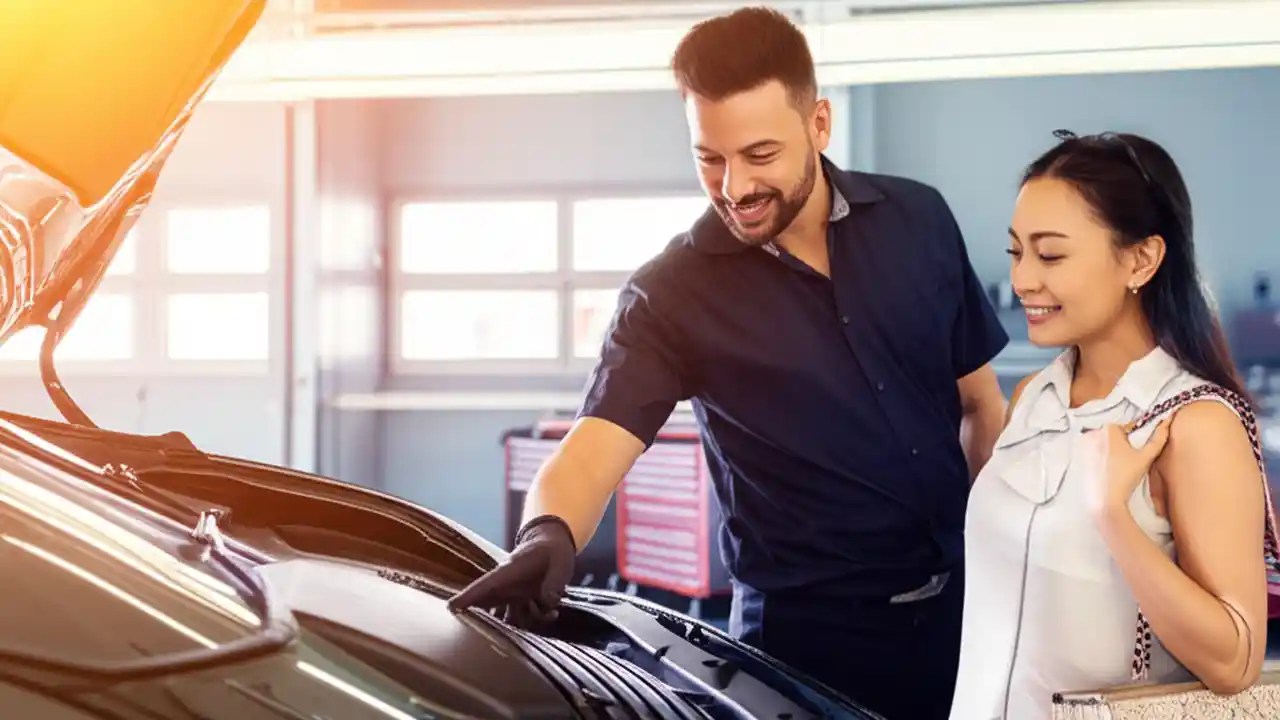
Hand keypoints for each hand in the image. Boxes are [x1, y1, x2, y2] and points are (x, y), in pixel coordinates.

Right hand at [446, 517, 576, 628]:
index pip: (485, 585)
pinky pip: (524, 620)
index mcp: (509, 572)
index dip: (468, 597)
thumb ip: (555, 581)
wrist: (554, 546)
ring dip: (521, 625)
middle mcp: (506, 587)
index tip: (451, 608)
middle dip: (487, 624)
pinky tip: (552, 613)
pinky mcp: (524, 604)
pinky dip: (536, 620)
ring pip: (507, 620)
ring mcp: (513, 597)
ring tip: (545, 612)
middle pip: (487, 609)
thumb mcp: (560, 560)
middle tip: (496, 633)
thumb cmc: (553, 550)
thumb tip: (547, 601)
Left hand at [1082, 417, 1172, 519]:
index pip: (1123, 429)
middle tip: (1123, 463)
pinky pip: (1089, 454)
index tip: (1131, 455)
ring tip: (1113, 469)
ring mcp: (1081, 445)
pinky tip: (1102, 472)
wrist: (1105, 499)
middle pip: (1110, 436)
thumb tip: (1168, 420)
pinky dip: (1096, 460)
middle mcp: (1092, 432)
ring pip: (1100, 445)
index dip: (1130, 442)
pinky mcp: (1076, 457)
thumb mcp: (1146, 457)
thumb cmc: (1126, 477)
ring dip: (1106, 452)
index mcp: (1108, 428)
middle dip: (1117, 446)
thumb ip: (1159, 438)